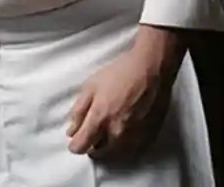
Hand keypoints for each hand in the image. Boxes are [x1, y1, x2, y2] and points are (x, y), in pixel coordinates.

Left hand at [66, 25, 187, 160]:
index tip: (76, 139)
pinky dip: (124, 146)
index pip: (81, 146)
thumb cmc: (120, 73)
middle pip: (99, 154)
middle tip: (92, 134)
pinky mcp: (149, 137)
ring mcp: (134, 137)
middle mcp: (117, 132)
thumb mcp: (91, 86)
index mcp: (100, 118)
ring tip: (107, 133)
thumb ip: (79, 110)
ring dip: (108, 147)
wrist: (152, 70)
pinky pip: (132, 150)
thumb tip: (71, 130)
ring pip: (116, 154)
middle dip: (92, 146)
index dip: (75, 144)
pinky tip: (123, 133)